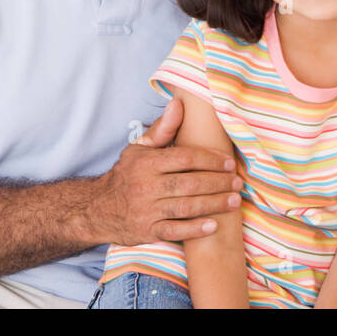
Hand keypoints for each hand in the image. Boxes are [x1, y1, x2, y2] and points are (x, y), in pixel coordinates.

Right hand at [93, 97, 243, 244]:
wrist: (98, 209)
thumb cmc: (127, 174)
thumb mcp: (139, 148)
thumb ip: (162, 128)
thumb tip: (179, 103)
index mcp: (147, 163)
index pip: (186, 159)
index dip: (211, 160)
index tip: (230, 163)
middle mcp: (146, 186)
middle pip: (189, 184)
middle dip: (218, 183)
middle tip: (238, 182)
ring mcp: (146, 211)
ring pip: (186, 207)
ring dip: (213, 204)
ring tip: (234, 201)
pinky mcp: (147, 232)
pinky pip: (173, 231)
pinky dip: (194, 229)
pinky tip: (213, 225)